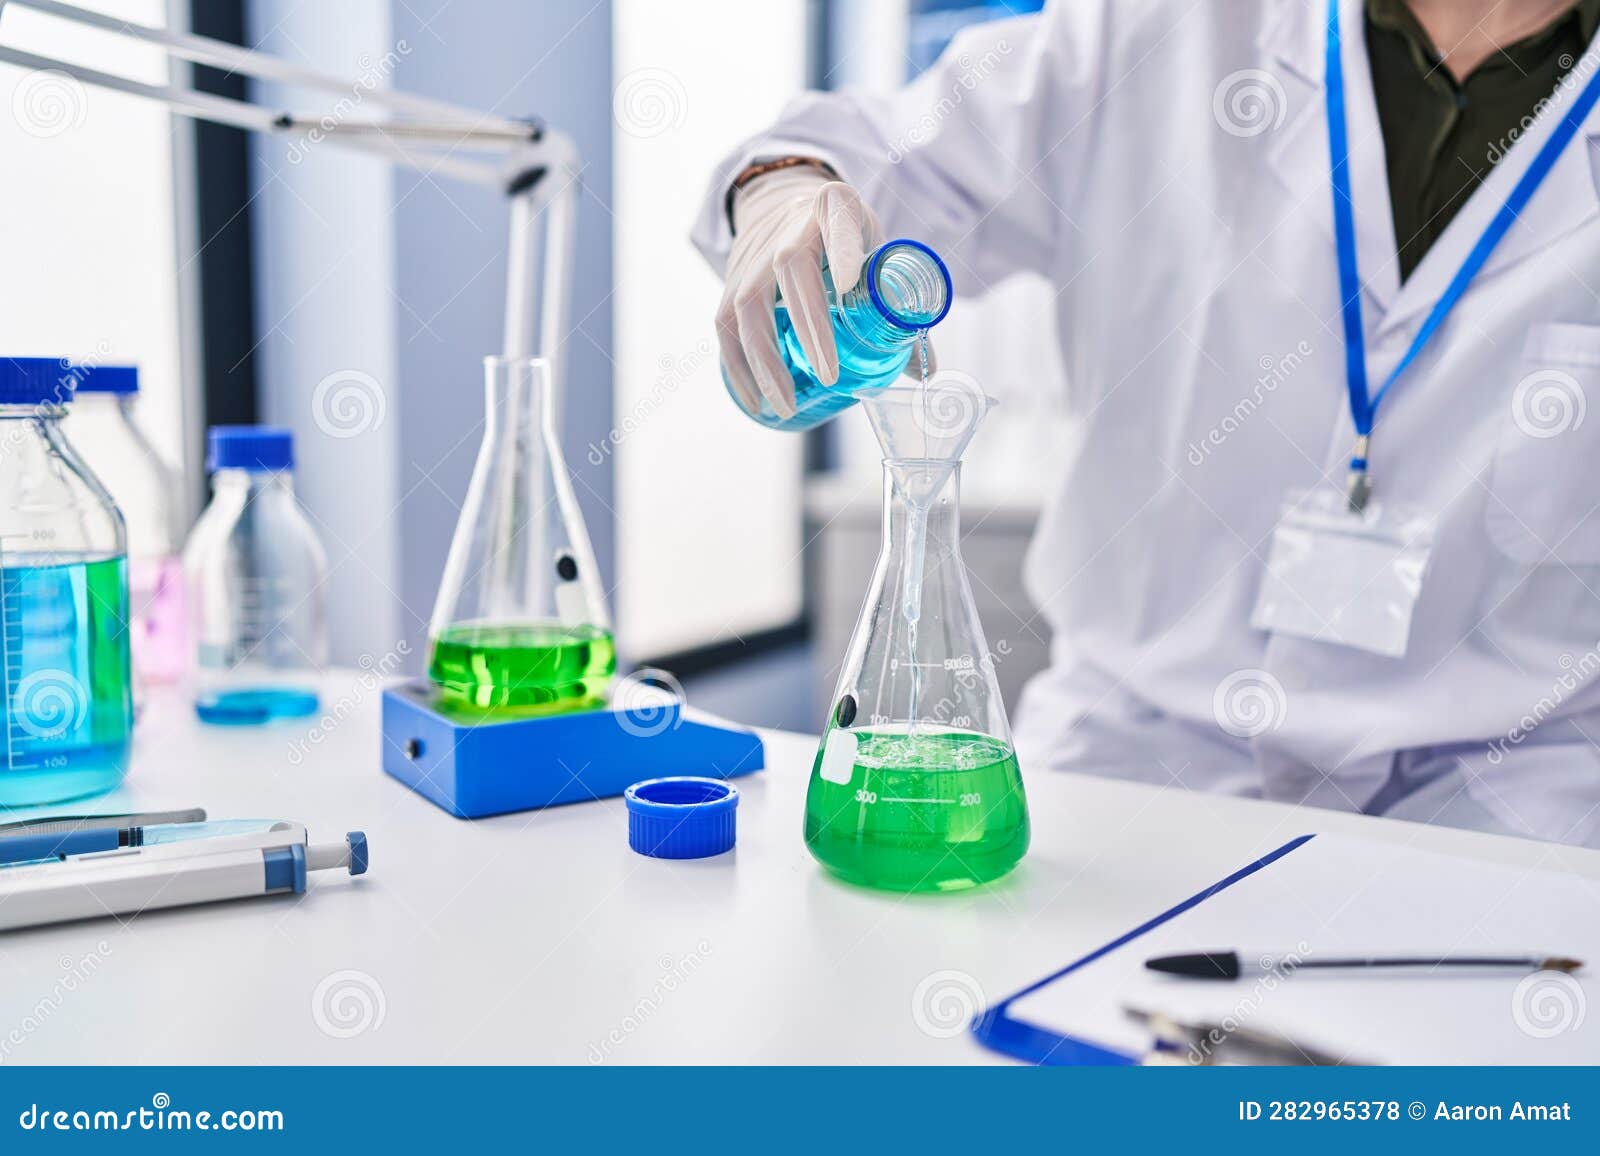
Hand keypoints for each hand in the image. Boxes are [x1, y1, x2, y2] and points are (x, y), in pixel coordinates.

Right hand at [718, 167, 879, 418]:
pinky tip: (753, 400)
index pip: (839, 222)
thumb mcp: (875, 250)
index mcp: (838, 207)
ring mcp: (755, 250)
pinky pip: (725, 323)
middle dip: (809, 326)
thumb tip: (920, 370)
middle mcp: (791, 224)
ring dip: (765, 359)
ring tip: (787, 404)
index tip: (849, 280)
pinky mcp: (732, 276)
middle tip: (830, 375)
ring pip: (748, 302)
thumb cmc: (844, 238)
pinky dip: (738, 365)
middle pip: (791, 268)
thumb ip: (896, 305)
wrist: (787, 204)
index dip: (842, 250)